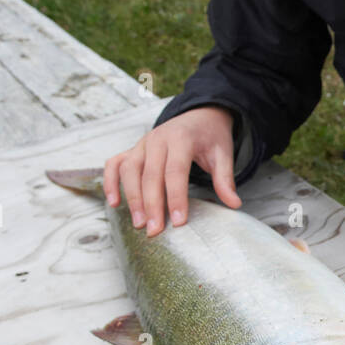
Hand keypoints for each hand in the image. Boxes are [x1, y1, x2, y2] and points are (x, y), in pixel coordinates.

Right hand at [103, 106, 241, 237]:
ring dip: (131, 198)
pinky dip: (110, 182)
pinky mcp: (133, 149)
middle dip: (152, 205)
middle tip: (154, 231)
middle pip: (150, 174)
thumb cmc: (211, 137)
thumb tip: (234, 204)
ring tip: (139, 223)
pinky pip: (115, 164)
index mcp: (181, 138)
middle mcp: (157, 138)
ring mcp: (142, 143)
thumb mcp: (223, 153)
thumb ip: (225, 179)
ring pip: (130, 170)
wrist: (200, 114)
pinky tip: (114, 203)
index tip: (179, 222)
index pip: (176, 171)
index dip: (176, 197)